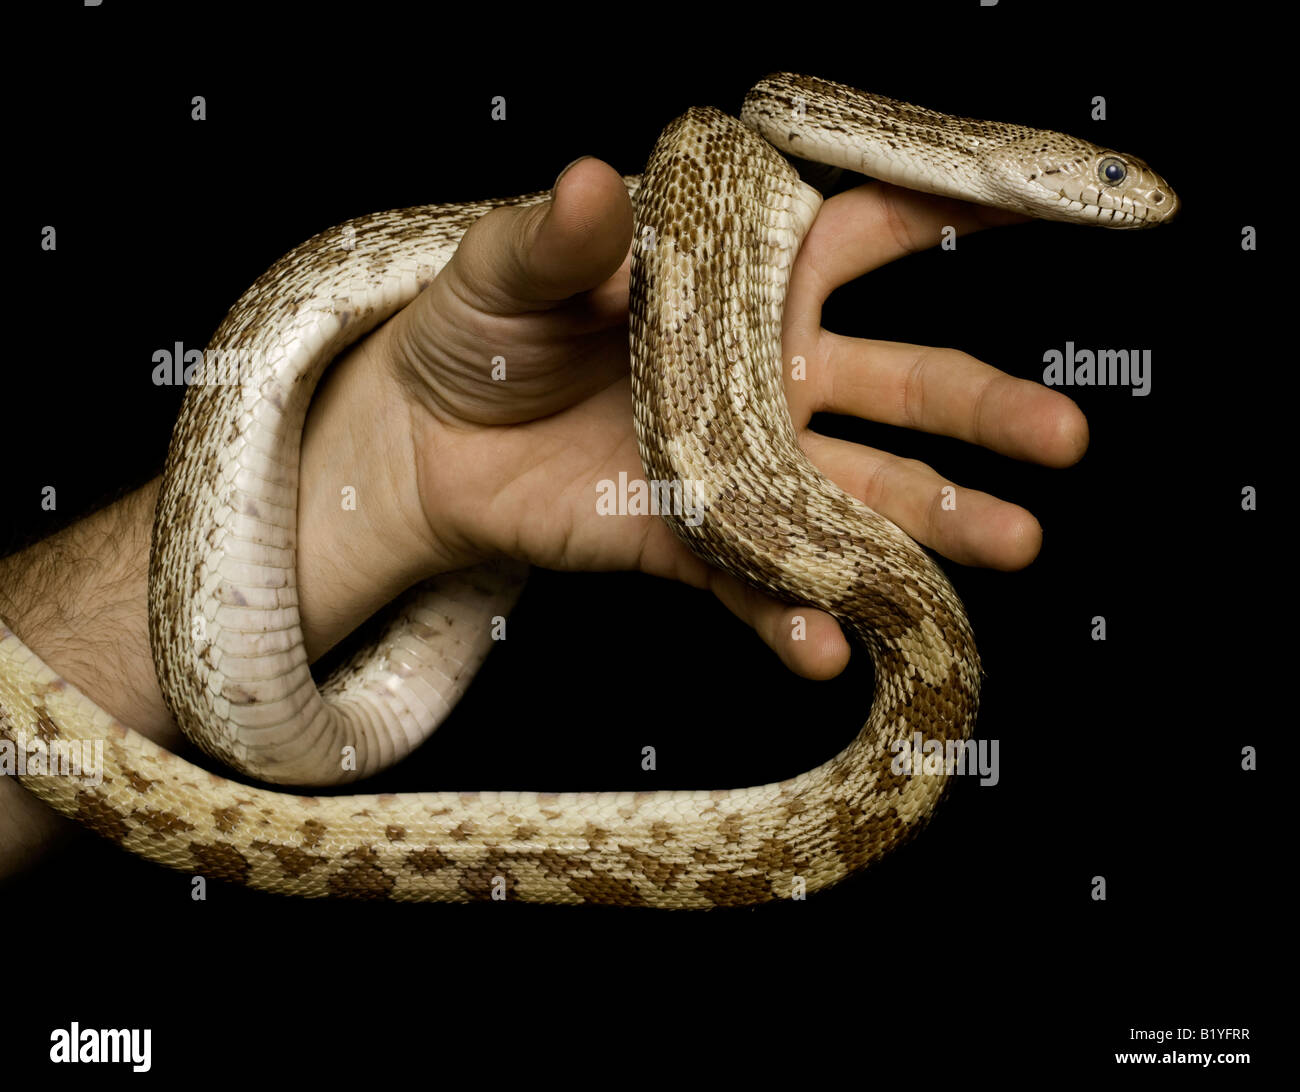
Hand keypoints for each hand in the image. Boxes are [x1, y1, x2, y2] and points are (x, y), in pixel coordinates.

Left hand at [313, 158, 1087, 679]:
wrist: (421, 444)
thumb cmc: (475, 331)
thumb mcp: (507, 268)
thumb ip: (562, 238)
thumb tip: (593, 182)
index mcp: (734, 287)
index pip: (856, 242)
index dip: (942, 225)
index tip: (1029, 221)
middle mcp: (760, 378)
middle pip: (897, 383)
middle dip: (982, 408)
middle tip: (1062, 436)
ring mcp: (736, 465)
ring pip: (856, 493)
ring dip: (933, 521)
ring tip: (1013, 543)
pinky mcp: (689, 538)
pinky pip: (755, 580)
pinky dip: (792, 611)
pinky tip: (831, 640)